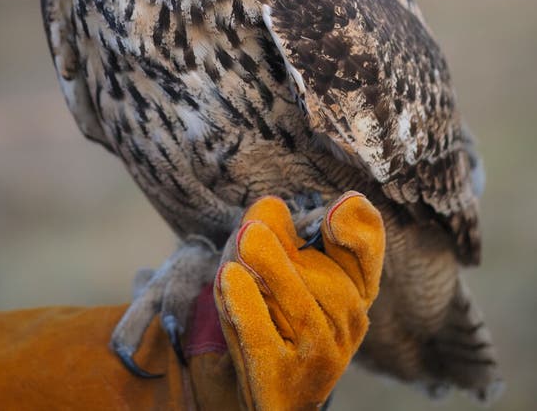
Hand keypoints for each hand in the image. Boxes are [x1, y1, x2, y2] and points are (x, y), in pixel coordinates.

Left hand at [214, 192, 384, 410]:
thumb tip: (270, 206)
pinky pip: (264, 340)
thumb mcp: (281, 266)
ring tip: (245, 238)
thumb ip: (281, 233)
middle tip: (250, 229)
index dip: (359, 237)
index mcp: (353, 292)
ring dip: (271, 272)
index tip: (342, 207)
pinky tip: (229, 277)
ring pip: (301, 310)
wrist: (265, 388)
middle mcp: (347, 328)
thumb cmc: (275, 312)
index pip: (365, 262)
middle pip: (330, 284)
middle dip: (288, 253)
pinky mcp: (282, 379)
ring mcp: (320, 358)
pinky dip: (247, 309)